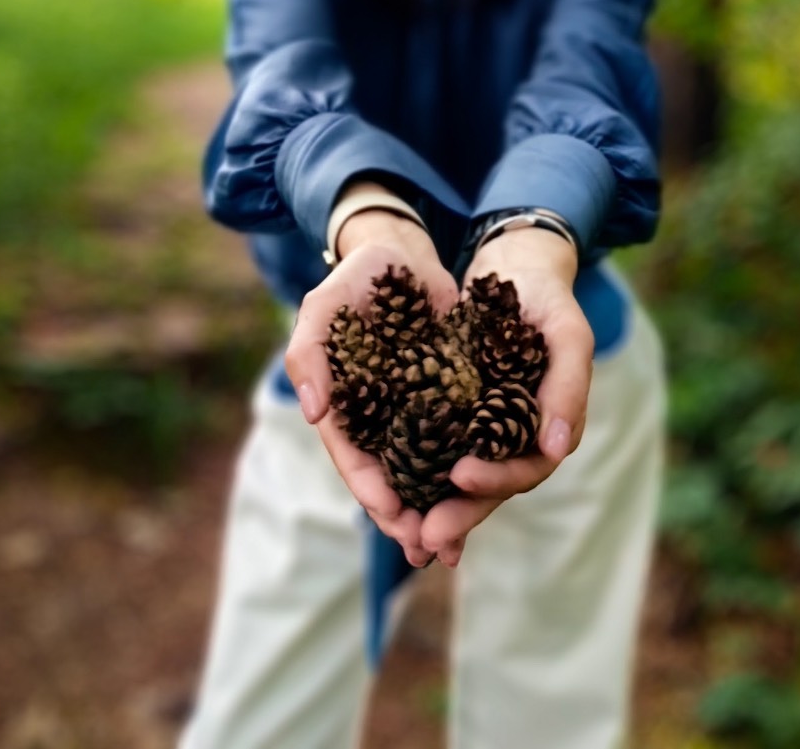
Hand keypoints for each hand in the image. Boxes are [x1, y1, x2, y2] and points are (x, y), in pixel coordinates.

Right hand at [284, 208, 458, 564]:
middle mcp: (382, 417)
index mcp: (346, 407)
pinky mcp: (455, 394)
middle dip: (406, 515)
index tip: (389, 511)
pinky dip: (472, 466)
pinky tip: (491, 490)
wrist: (404, 252)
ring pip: (429, 468)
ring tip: (455, 542)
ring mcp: (419, 408)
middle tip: (426, 547)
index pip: (354, 456)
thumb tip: (314, 413)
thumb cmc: (354, 279)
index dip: (369, 486)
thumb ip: (308, 355)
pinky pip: (463, 437)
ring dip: (439, 505)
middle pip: (392, 476)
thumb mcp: (322, 308)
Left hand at [421, 226, 592, 566]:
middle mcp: (513, 438)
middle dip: (457, 513)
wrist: (515, 268)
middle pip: (486, 487)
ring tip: (399, 528)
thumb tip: (556, 449)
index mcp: (547, 429)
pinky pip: (432, 448)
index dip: (495, 479)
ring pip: (456, 478)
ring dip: (431, 505)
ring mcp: (482, 428)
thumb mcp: (567, 333)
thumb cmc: (546, 299)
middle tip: (422, 535)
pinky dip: (413, 470)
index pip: (524, 469)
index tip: (459, 474)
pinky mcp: (451, 412)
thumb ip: (568, 385)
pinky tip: (384, 488)